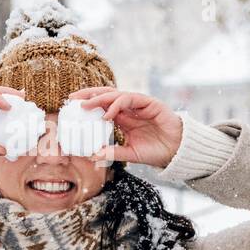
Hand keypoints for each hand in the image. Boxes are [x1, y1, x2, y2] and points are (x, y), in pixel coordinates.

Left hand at [67, 87, 183, 168]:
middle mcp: (129, 108)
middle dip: (88, 95)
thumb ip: (113, 152)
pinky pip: (129, 99)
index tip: (71, 106)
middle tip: (72, 99)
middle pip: (106, 95)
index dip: (88, 103)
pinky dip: (116, 104)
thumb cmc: (155, 151)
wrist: (177, 151)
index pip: (102, 105)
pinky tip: (107, 115)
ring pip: (115, 94)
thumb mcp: (130, 153)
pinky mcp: (149, 102)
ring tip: (86, 106)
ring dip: (99, 99)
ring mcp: (139, 104)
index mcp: (123, 118)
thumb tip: (93, 155)